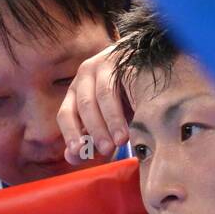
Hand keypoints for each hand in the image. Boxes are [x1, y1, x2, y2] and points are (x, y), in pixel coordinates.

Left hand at [58, 42, 131, 164]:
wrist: (149, 61)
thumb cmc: (126, 96)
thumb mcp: (106, 119)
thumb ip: (90, 137)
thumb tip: (72, 157)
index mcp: (76, 91)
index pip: (66, 114)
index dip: (70, 133)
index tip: (79, 151)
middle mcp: (86, 74)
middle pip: (85, 105)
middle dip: (95, 130)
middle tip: (107, 149)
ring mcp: (105, 62)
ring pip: (104, 94)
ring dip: (112, 119)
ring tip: (122, 139)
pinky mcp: (125, 56)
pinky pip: (125, 82)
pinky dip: (130, 101)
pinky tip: (137, 117)